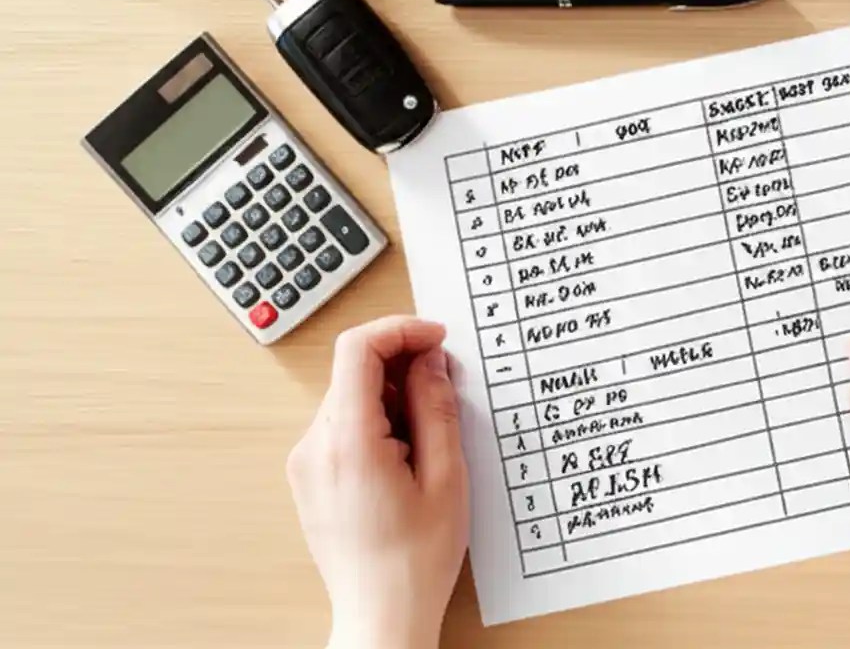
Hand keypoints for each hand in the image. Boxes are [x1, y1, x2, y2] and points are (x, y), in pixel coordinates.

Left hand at [287, 316, 468, 648]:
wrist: (381, 614)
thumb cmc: (416, 559)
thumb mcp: (446, 476)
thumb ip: (436, 408)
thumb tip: (430, 361)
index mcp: (348, 442)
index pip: (359, 350)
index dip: (402, 330)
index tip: (438, 338)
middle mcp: (314, 446)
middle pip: (354, 371)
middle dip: (403, 366)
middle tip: (448, 388)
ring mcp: (306, 461)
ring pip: (350, 397)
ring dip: (392, 397)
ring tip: (430, 439)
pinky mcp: (309, 475)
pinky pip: (342, 425)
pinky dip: (376, 420)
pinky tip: (406, 455)